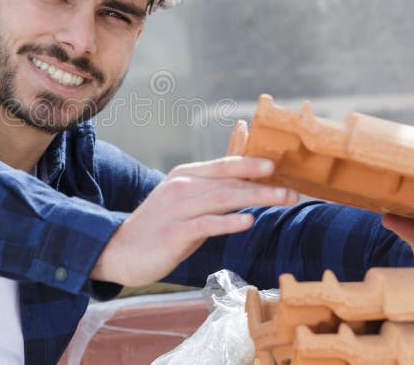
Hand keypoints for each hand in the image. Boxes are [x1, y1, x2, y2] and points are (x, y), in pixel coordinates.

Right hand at [90, 156, 297, 286]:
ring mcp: (176, 209)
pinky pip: (206, 224)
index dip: (252, 164)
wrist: (120, 249)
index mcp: (185, 175)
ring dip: (256, 199)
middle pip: (229, 181)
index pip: (224, 165)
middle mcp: (180, 186)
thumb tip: (248, 181)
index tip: (280, 166)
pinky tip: (248, 221)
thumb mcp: (184, 200)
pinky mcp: (173, 232)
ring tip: (282, 200)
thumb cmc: (160, 226)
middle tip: (293, 190)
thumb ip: (212, 189)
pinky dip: (228, 222)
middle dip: (264, 184)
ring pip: (222, 199)